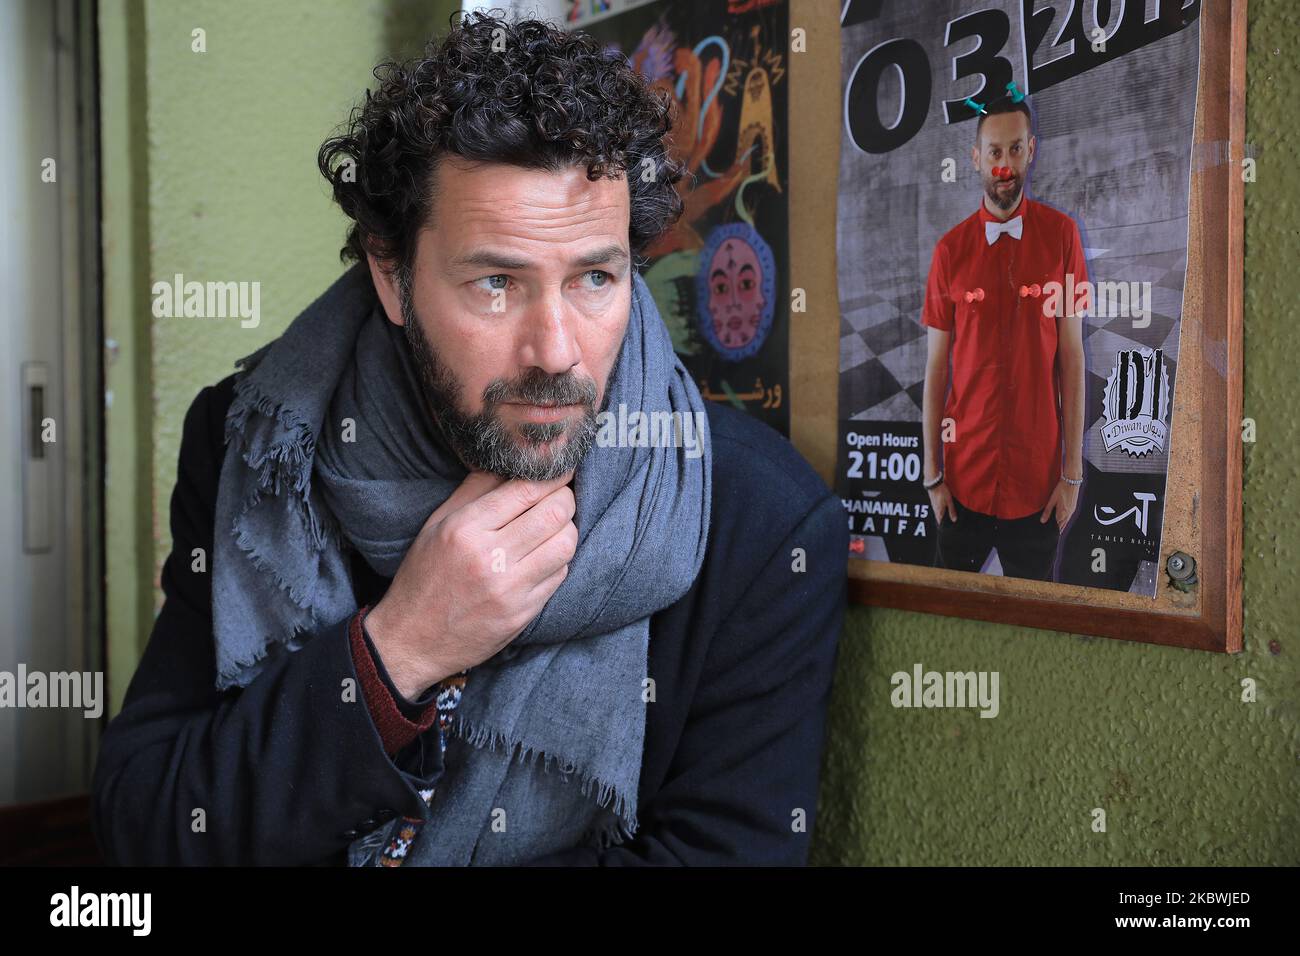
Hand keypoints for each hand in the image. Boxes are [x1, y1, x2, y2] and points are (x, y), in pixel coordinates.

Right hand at [365, 468, 577, 699]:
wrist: (413, 640)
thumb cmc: (424, 576)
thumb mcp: (437, 524)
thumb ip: (474, 489)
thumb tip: (509, 461)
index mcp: (464, 529)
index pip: (525, 490)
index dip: (552, 476)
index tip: (561, 470)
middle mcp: (489, 557)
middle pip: (554, 513)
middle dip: (566, 499)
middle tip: (561, 497)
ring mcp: (509, 589)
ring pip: (565, 544)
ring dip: (567, 529)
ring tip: (555, 526)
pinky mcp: (522, 613)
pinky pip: (559, 575)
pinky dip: (558, 560)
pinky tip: (544, 556)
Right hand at [927, 480, 957, 523]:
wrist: (933, 483)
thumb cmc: (942, 492)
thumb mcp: (949, 501)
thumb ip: (951, 511)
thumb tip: (954, 520)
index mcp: (939, 511)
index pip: (940, 522)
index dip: (944, 525)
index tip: (948, 527)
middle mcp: (935, 509)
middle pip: (939, 517)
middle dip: (943, 520)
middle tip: (949, 521)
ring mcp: (933, 504)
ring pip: (938, 512)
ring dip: (942, 514)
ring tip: (948, 514)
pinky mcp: (933, 500)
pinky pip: (937, 507)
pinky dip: (941, 509)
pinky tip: (944, 506)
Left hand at [1039, 478, 1078, 529]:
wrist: (1072, 480)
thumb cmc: (1062, 488)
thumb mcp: (1052, 500)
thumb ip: (1047, 511)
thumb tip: (1043, 521)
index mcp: (1063, 513)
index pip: (1058, 526)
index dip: (1054, 531)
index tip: (1050, 535)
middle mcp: (1069, 513)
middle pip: (1063, 525)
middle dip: (1058, 529)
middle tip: (1052, 533)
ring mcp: (1072, 510)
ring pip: (1066, 521)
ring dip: (1061, 524)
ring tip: (1055, 528)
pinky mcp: (1074, 506)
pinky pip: (1069, 516)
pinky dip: (1064, 519)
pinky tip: (1060, 518)